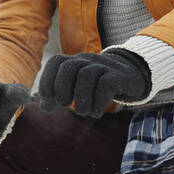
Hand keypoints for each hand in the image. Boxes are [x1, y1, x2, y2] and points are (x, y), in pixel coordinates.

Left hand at [36, 48, 150, 117]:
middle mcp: (87, 60)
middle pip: (70, 67)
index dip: (48, 80)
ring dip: (81, 99)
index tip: (48, 99)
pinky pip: (105, 85)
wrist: (130, 76)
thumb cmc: (97, 84)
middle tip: (66, 105)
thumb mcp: (76, 87)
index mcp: (74, 61)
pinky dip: (97, 103)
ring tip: (82, 112)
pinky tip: (95, 113)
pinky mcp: (118, 76)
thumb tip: (43, 107)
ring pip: (87, 75)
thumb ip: (59, 95)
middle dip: (63, 89)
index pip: (55, 62)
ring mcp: (103, 66)